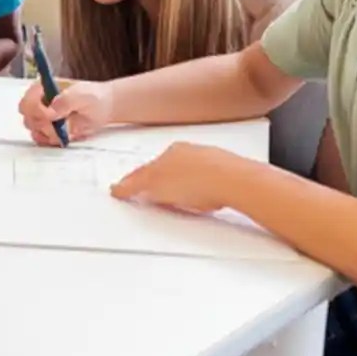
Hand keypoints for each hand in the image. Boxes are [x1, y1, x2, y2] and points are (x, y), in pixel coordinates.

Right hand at [17, 79, 111, 145]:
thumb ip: (65, 101)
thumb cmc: (93, 96)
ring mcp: (43, 119)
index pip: (27, 101)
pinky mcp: (49, 131)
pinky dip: (55, 139)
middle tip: (60, 122)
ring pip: (35, 131)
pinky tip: (67, 133)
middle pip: (27, 118)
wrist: (104, 108)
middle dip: (44, 123)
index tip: (51, 115)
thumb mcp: (82, 94)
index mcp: (42, 88)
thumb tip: (50, 112)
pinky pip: (43, 140)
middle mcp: (39, 103)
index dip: (36, 110)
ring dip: (51, 132)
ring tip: (67, 127)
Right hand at [109, 142, 244, 213]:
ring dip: (183, 187)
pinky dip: (202, 191)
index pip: (146, 169)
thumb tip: (121, 187)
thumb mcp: (156, 186)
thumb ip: (136, 186)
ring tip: (184, 204)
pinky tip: (204, 202)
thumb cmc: (199, 179)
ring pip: (189, 176)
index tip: (127, 190)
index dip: (135, 182)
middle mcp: (189, 152)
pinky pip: (207, 183)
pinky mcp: (225, 174)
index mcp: (170, 152)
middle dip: (160, 184)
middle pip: (167, 170)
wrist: (235, 181)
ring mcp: (208, 161)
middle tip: (156, 200)